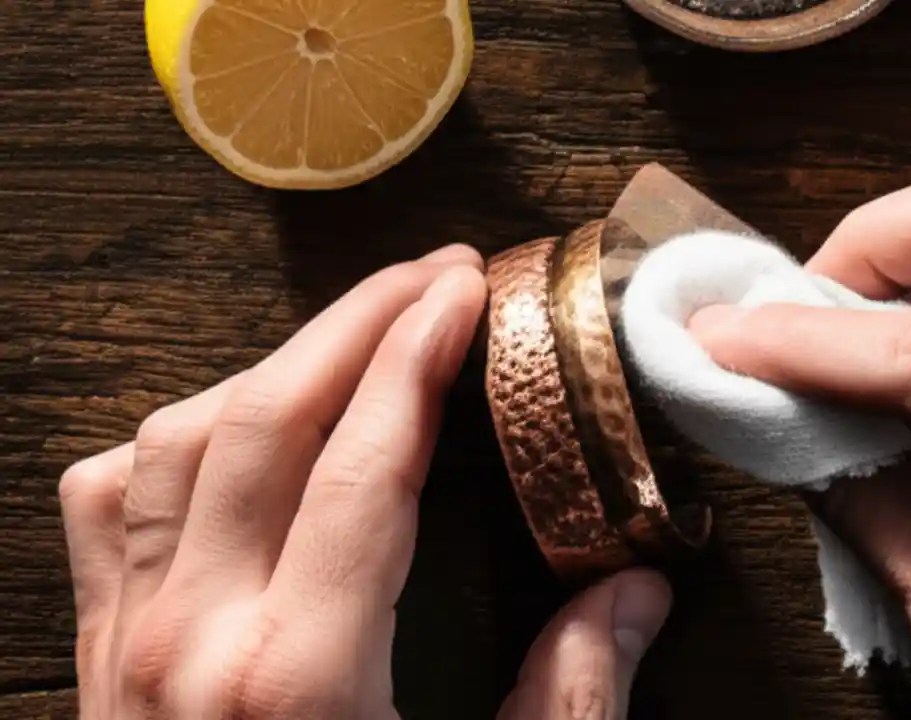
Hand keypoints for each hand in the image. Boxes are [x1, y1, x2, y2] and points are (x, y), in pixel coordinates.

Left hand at [60, 244, 668, 718]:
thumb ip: (571, 698)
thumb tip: (634, 591)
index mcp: (301, 681)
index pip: (362, 461)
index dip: (417, 356)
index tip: (463, 290)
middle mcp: (192, 648)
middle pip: (262, 421)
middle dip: (354, 325)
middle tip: (430, 278)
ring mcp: (128, 655)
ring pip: (170, 445)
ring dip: (267, 368)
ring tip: (352, 340)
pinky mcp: (101, 671)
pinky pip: (106, 510)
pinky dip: (168, 445)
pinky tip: (227, 438)